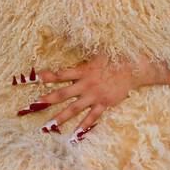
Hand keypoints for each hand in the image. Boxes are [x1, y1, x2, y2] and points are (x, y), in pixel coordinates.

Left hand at [23, 53, 140, 137]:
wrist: (134, 69)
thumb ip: (86, 49)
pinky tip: (75, 134)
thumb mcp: (98, 50)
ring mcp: (94, 96)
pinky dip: (83, 125)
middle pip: (63, 93)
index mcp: (84, 71)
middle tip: (35, 104)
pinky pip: (92, 117)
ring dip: (61, 117)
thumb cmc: (116, 57)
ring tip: (49, 126)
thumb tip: (74, 35)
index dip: (49, 75)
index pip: (62, 74)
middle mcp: (86, 85)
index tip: (36, 77)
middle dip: (48, 99)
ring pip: (74, 109)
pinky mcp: (103, 104)